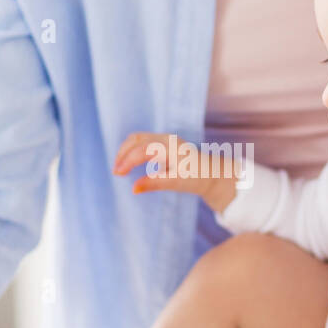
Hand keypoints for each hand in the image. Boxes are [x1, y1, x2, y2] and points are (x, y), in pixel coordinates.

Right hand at [113, 131, 238, 212]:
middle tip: (116, 171)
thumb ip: (154, 184)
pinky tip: (129, 164)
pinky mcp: (163, 143)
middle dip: (122, 153)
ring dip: (126, 151)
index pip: (141, 150)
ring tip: (120, 168)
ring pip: (138, 139)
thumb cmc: (196, 178)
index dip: (127, 161)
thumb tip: (134, 189)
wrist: (211, 174)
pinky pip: (143, 142)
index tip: (118, 174)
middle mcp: (165, 139)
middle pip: (136, 139)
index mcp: (169, 146)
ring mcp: (164, 139)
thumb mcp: (175, 183)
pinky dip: (132, 150)